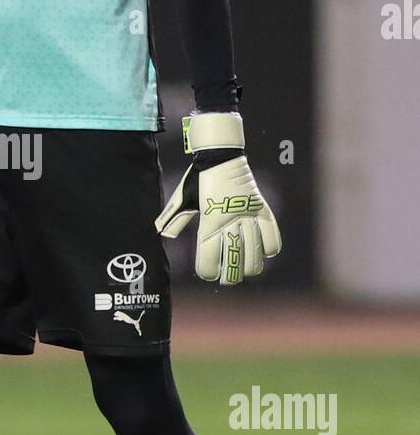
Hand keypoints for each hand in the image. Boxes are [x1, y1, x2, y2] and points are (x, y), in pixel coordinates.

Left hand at [154, 112, 280, 284]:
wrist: (220, 156)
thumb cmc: (198, 178)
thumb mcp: (183, 198)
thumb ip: (173, 219)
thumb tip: (163, 234)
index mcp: (209, 221)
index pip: (210, 259)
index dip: (208, 272)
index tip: (209, 274)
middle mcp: (230, 221)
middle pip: (235, 262)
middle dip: (231, 276)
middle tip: (227, 278)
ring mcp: (248, 216)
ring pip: (255, 254)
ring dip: (250, 267)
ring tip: (245, 270)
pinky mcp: (262, 210)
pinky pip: (272, 237)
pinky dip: (269, 249)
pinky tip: (262, 252)